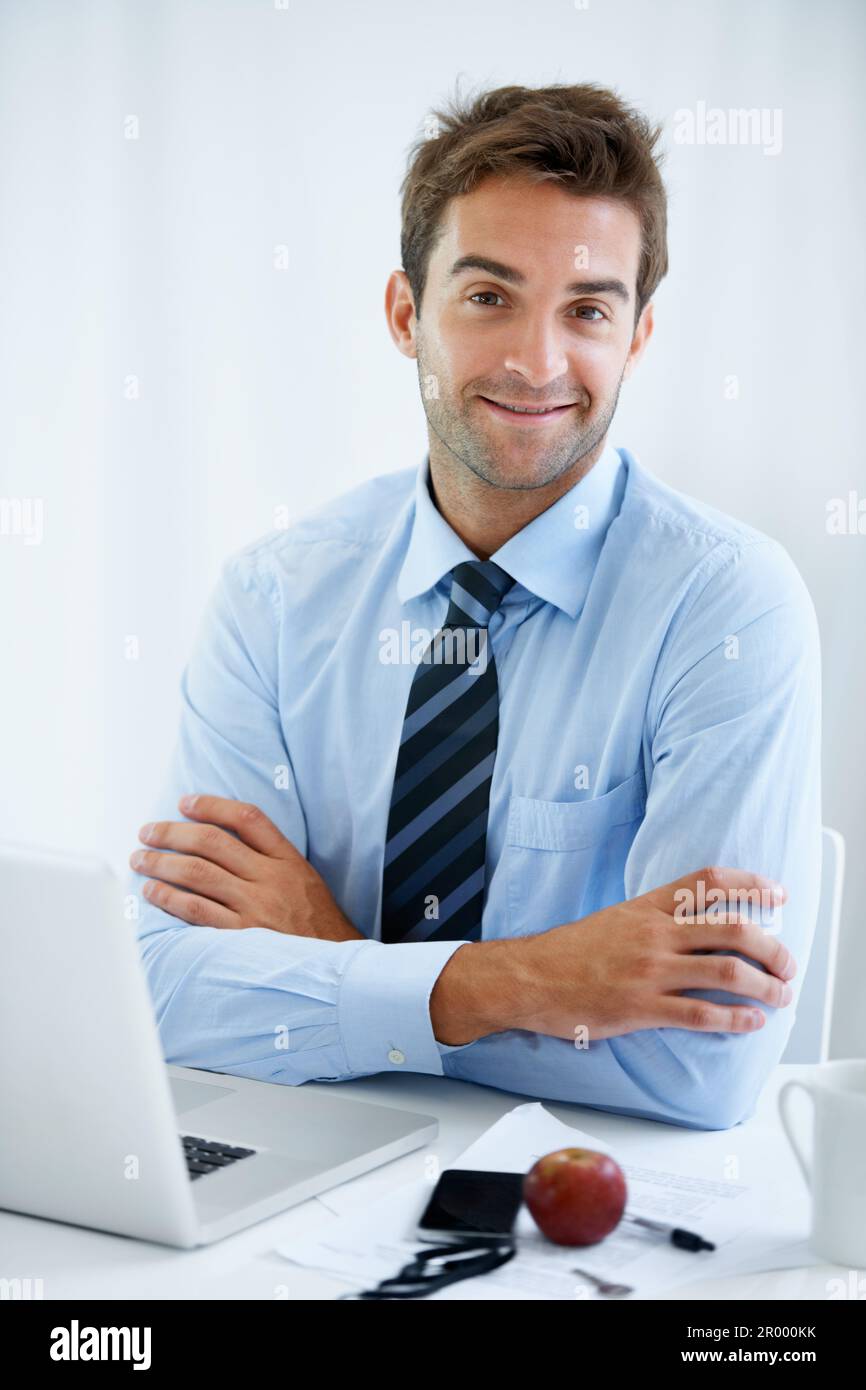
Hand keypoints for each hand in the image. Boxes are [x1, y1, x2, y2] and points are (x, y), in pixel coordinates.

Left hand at [129, 794, 363, 940]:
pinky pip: (197, 911)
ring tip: (140, 859)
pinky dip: (170, 899)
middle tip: (147, 831)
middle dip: (172, 833)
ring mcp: (256, 908)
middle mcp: (271, 879)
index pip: (247, 818)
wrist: (334, 967)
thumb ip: (270, 857)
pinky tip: (152, 892)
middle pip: (213, 842)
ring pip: (198, 873)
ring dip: (162, 863)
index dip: (212, 805)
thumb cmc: (314, 922)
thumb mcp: (303, 879)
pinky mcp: (241, 937)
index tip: (184, 802)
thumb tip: (221, 838)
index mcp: (288, 860)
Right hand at [506, 866, 796, 1041]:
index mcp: (647, 907)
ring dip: (765, 985)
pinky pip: (701, 1013)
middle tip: (788, 962)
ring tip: (780, 994)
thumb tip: (696, 923)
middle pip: (732, 929)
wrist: (529, 978)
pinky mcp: (642, 1007)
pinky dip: (735, 1018)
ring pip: (726, 971)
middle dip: (772, 947)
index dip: (751, 884)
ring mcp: (650, 970)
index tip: (778, 894)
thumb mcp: (615, 918)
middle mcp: (654, 933)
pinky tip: (751, 1021)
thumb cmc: (569, 951)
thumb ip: (655, 918)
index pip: (709, 882)